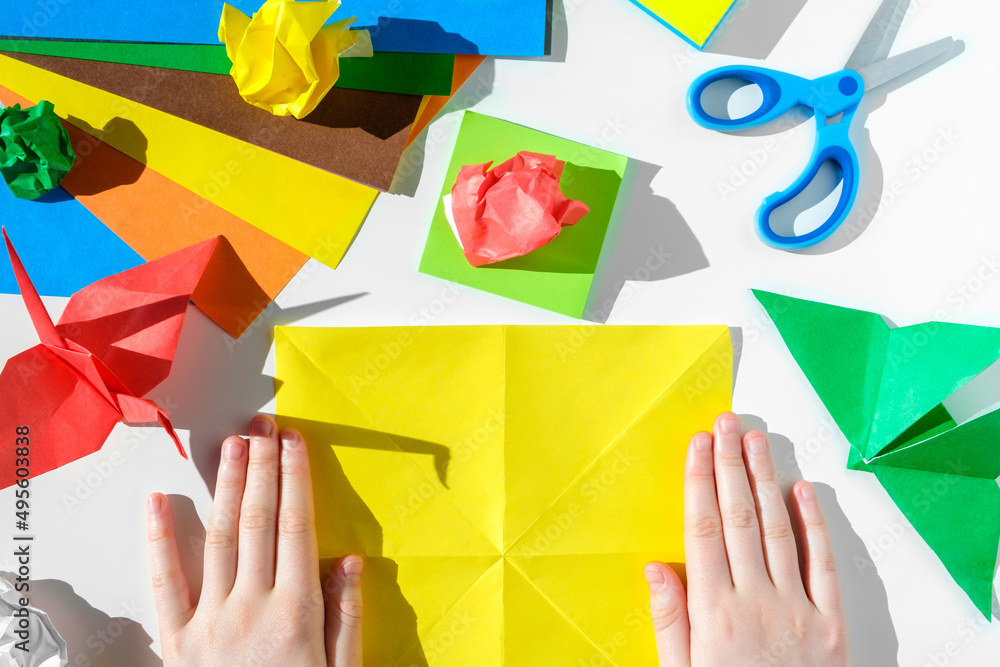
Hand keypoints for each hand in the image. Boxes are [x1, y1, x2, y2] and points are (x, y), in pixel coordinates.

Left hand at [145, 416, 362, 665]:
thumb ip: (346, 617)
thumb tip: (349, 562)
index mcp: (297, 612)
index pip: (297, 526)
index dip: (296, 478)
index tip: (294, 443)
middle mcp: (252, 607)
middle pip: (258, 521)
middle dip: (262, 468)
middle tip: (262, 428)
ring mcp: (210, 622)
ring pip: (218, 538)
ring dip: (227, 487)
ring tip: (232, 447)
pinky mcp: (177, 642)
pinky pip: (164, 584)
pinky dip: (158, 540)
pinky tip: (158, 503)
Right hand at [645, 412, 849, 665]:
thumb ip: (669, 620)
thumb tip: (654, 566)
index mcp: (712, 613)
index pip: (702, 529)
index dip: (700, 481)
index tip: (699, 445)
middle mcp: (754, 602)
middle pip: (739, 518)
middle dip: (730, 465)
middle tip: (727, 423)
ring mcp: (796, 611)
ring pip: (778, 530)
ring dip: (766, 480)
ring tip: (756, 441)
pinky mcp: (830, 625)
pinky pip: (821, 565)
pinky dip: (813, 524)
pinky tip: (803, 490)